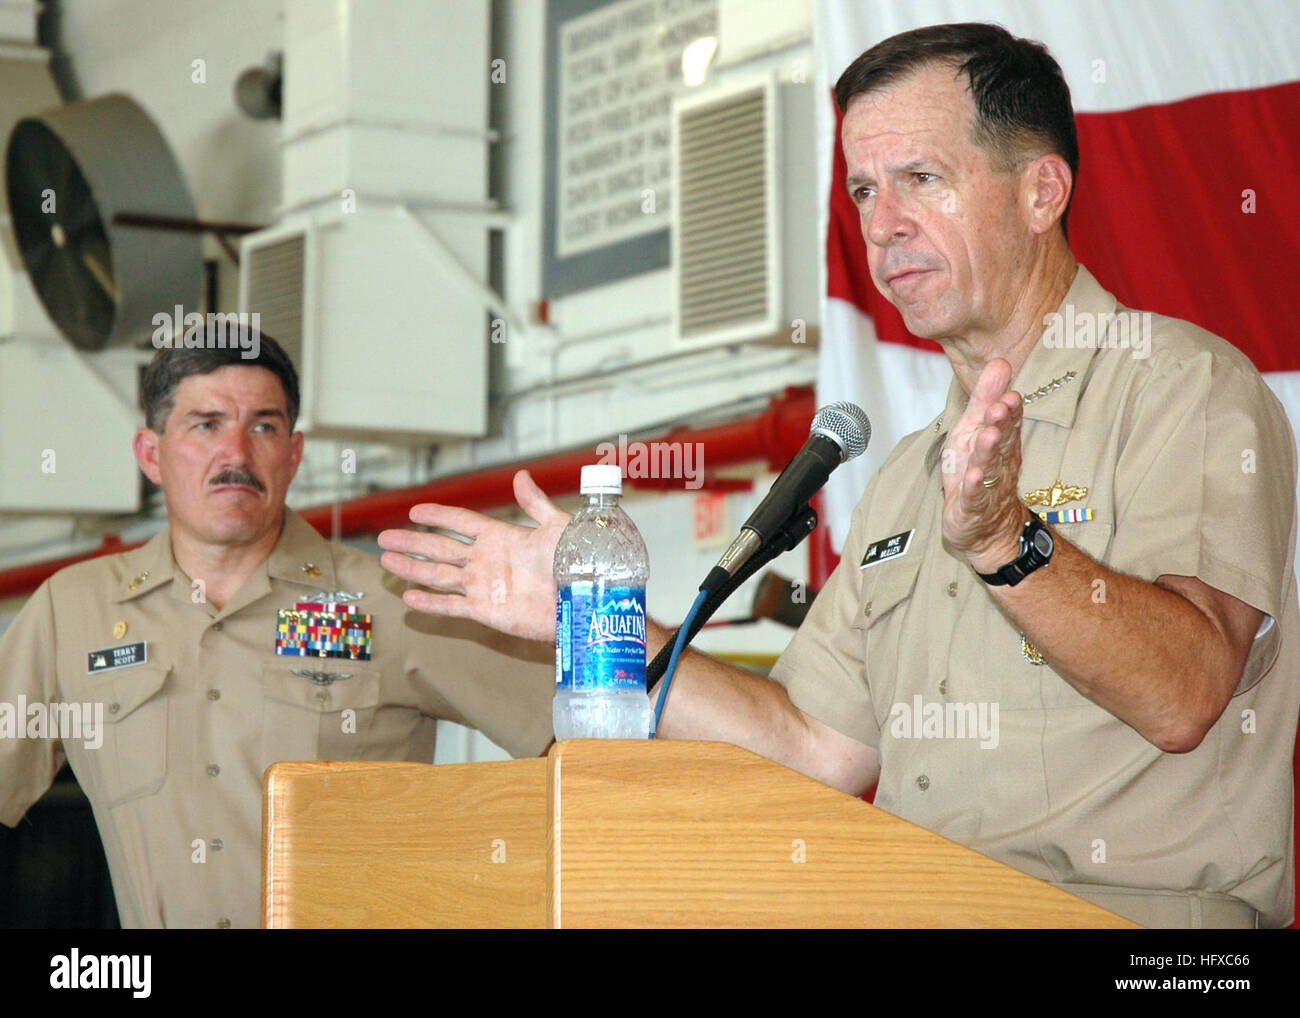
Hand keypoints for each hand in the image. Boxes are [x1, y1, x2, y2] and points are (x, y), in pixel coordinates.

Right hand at [377, 469, 570, 641]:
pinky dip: (430, 602)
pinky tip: (409, 596)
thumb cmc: (577, 563)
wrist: (584, 602)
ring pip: (439, 575)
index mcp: (502, 537)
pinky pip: (452, 606)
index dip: (438, 516)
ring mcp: (484, 586)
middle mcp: (488, 560)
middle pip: (441, 549)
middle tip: (384, 537)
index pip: (462, 522)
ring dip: (412, 568)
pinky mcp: (486, 612)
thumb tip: (521, 475)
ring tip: (387, 560)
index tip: (414, 511)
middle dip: (413, 542)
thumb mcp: (557, 527)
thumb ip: (535, 504)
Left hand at [940, 359, 1028, 572]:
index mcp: (1001, 443)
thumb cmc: (978, 472)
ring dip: (988, 450)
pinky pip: (973, 496)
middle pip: (1002, 442)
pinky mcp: (971, 507)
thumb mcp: (975, 430)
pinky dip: (972, 487)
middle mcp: (998, 463)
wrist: (986, 528)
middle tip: (1001, 406)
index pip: (1008, 423)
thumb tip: (1000, 361)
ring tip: (988, 435)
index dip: (1009, 409)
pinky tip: (971, 476)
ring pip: (989, 467)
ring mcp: (987, 486)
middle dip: (1001, 424)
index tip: (1011, 392)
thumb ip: (987, 398)